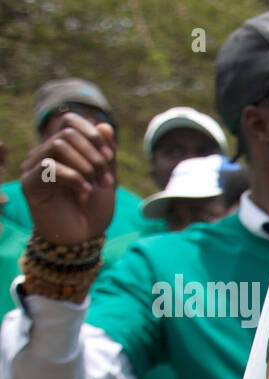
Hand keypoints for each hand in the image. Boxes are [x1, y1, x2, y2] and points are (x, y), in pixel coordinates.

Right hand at [18, 113, 116, 244]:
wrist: (83, 238)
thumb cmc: (93, 210)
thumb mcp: (107, 177)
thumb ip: (107, 152)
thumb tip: (104, 125)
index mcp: (63, 150)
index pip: (69, 120)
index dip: (92, 133)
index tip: (110, 158)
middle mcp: (44, 153)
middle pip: (68, 133)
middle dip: (94, 155)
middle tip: (105, 179)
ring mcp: (34, 167)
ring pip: (59, 145)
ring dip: (85, 166)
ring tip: (93, 186)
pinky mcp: (29, 183)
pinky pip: (49, 165)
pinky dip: (73, 177)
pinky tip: (83, 193)